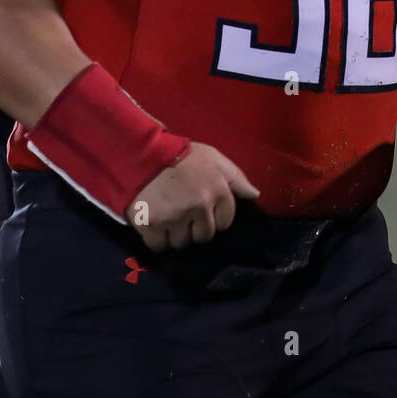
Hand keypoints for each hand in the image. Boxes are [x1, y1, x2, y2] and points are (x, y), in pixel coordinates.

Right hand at [126, 142, 259, 251]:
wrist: (141, 152)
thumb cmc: (180, 154)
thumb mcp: (213, 157)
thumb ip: (235, 177)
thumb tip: (255, 195)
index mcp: (217, 190)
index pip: (225, 222)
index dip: (214, 217)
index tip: (203, 208)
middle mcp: (199, 207)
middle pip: (204, 236)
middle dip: (194, 227)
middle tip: (182, 211)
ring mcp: (175, 217)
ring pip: (181, 243)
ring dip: (175, 233)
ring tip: (167, 215)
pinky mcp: (151, 224)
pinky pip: (158, 245)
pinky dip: (156, 238)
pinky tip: (154, 222)